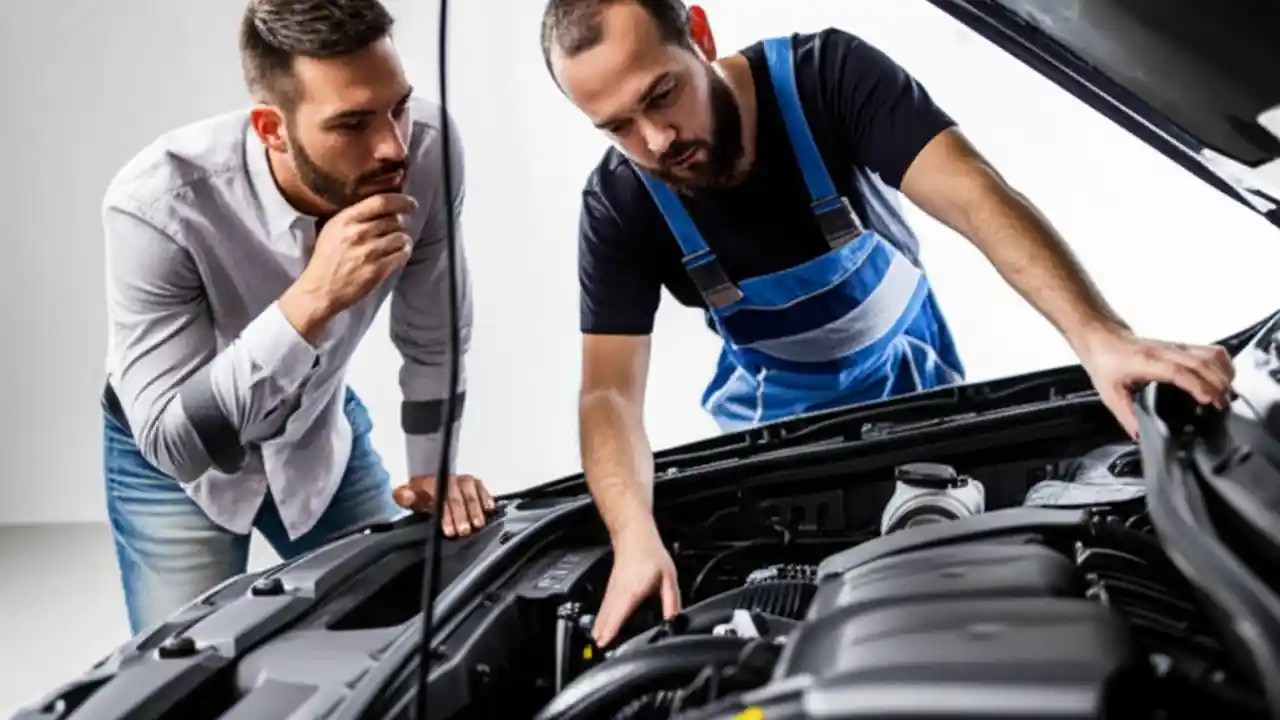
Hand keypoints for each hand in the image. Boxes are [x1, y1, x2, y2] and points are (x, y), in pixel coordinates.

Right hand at [282, 193, 417, 341]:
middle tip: (398, 229)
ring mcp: (368, 252)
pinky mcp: (377, 270)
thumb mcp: (332, 229)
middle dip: (401, 224)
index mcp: (345, 219)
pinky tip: (399, 255)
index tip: (411, 203)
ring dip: (404, 240)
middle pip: (394, 220)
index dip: (401, 200)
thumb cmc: (327, 258)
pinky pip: (401, 255)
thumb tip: (384, 205)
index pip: (380, 201)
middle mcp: (358, 233)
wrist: (320, 289)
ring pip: (400, 237)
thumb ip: (355, 216)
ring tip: (399, 244)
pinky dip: (404, 253)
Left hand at [392, 473, 494, 536]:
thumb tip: (405, 495)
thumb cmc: (420, 496)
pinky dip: (486, 497)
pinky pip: (482, 487)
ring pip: (471, 492)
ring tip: (478, 524)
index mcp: (431, 483)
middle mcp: (449, 480)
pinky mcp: (474, 483)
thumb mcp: (407, 497)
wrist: (428, 487)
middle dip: (462, 515)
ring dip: (475, 508)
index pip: (440, 498)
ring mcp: (463, 480)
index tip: (449, 530)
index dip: (446, 515)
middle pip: (457, 497)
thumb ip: (403, 497)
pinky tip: (489, 509)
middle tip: (464, 531)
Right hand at [592, 520, 680, 647]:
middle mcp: (619, 593)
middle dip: (604, 634)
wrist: (635, 536)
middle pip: (608, 618)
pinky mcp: (611, 587)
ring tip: (597, 643)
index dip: (612, 630)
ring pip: (603, 613)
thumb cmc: (650, 554)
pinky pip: (603, 607)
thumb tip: (673, 619)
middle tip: (600, 650)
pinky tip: (598, 626)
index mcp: (633, 592)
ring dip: (600, 628)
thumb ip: (671, 601)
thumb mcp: (668, 578)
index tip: (604, 643)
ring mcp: (612, 590)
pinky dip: (600, 618)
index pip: (620, 615)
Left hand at [1073, 324, 1234, 438]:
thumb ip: (1127, 417)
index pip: (1177, 371)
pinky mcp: (1182, 346)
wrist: (1103, 339)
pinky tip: (1225, 378)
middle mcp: (1165, 351)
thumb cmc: (1106, 364)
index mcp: (1146, 362)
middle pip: (1201, 362)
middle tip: (1222, 405)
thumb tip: (1141, 437)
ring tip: (1226, 394)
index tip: (1209, 400)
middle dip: (1217, 384)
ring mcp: (1176, 346)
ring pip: (1210, 353)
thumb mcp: (1111, 395)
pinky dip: (1223, 363)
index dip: (1196, 385)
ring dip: (1223, 373)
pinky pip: (1211, 350)